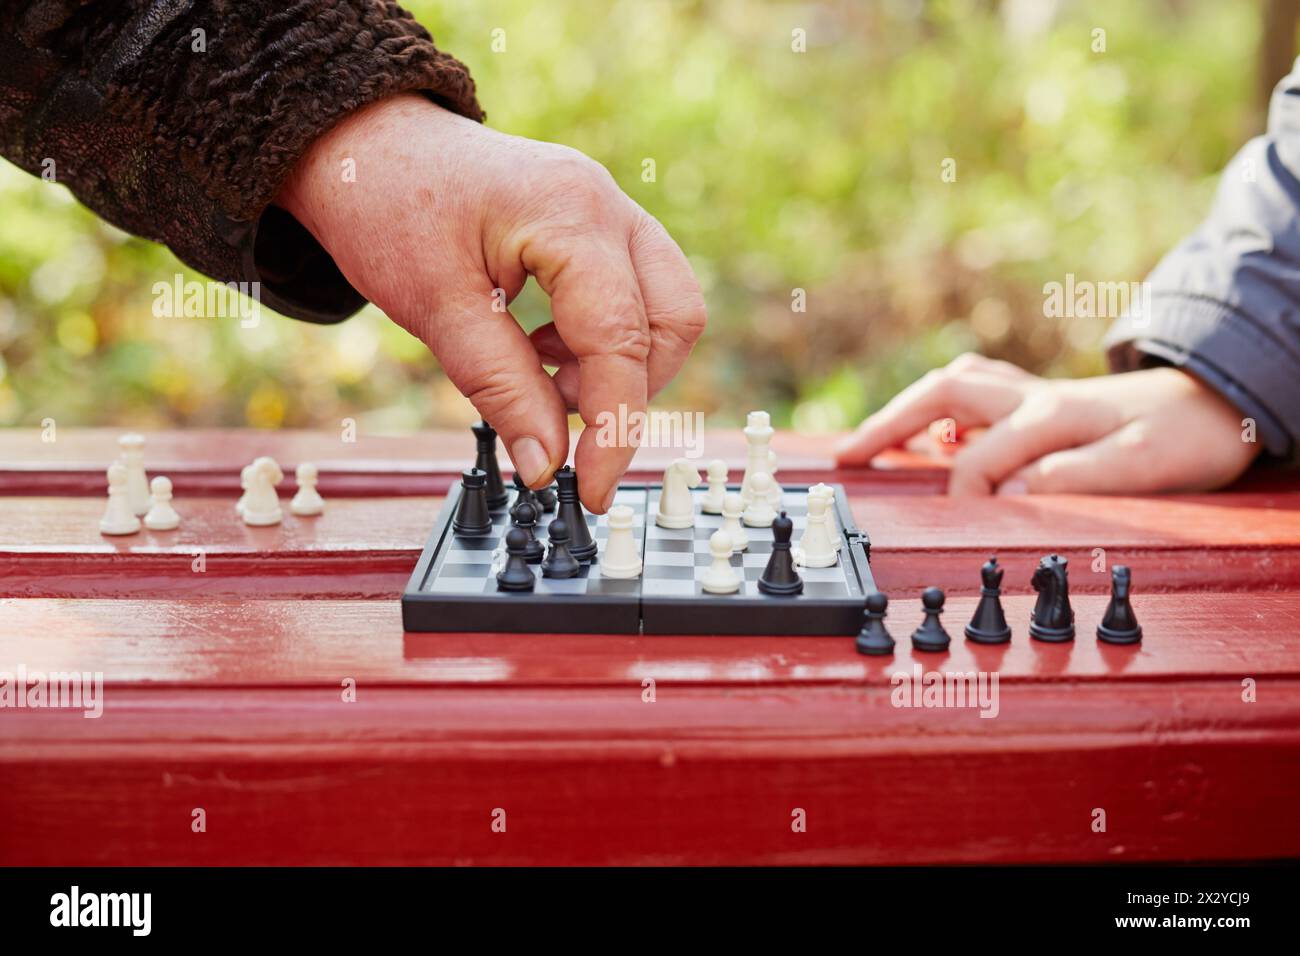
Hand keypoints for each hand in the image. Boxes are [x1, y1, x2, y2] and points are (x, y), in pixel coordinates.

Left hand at [276, 94, 705, 511]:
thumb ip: (501, 388)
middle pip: (673, 320)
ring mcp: (611, 209)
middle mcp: (607, 204)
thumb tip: (547, 465)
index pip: (621, 339)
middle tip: (558, 419)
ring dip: (618, 365)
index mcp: (570, 214)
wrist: (365, 145)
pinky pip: (637, 294)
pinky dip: (604, 340)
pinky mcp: (601, 226)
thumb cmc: (389, 205)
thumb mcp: (436, 308)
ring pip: (666, 308)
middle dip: (627, 389)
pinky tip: (544, 347)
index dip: (614, 427)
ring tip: (542, 374)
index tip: (589, 490)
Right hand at [833, 354, 1260, 493]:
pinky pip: (976, 393)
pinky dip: (942, 408)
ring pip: (955, 387)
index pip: (979, 459)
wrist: (1224, 403)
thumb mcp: (1145, 467)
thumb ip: (1074, 478)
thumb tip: (1008, 493)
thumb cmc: (1189, 443)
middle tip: (845, 458)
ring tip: (872, 442)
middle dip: (887, 425)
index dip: (961, 494)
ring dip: (908, 410)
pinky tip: (935, 434)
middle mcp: (1034, 397)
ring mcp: (1035, 393)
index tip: (953, 526)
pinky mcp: (1041, 400)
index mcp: (1053, 417)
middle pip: (943, 395)